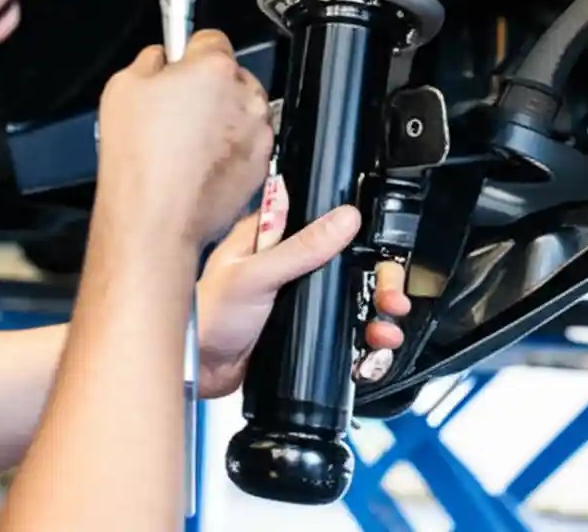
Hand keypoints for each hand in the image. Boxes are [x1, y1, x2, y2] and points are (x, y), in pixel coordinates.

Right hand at [96, 29, 273, 247]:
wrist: (156, 219)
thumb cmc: (138, 157)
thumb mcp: (123, 86)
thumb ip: (150, 60)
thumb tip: (161, 58)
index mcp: (214, 67)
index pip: (210, 38)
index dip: (188, 54)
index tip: (178, 66)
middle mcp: (245, 96)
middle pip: (229, 76)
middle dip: (207, 88)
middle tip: (175, 112)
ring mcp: (257, 132)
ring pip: (240, 110)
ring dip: (220, 118)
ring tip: (184, 143)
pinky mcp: (260, 164)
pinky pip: (245, 144)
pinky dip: (228, 149)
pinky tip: (197, 163)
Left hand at [195, 178, 410, 397]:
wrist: (196, 370)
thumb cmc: (208, 315)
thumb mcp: (256, 275)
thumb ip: (300, 248)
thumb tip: (344, 218)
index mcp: (271, 236)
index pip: (323, 217)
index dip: (357, 229)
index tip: (382, 244)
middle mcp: (287, 263)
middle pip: (350, 261)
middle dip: (379, 280)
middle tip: (391, 299)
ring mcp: (297, 296)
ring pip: (351, 297)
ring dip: (375, 313)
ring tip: (385, 331)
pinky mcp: (301, 328)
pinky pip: (341, 330)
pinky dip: (362, 341)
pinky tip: (371, 350)